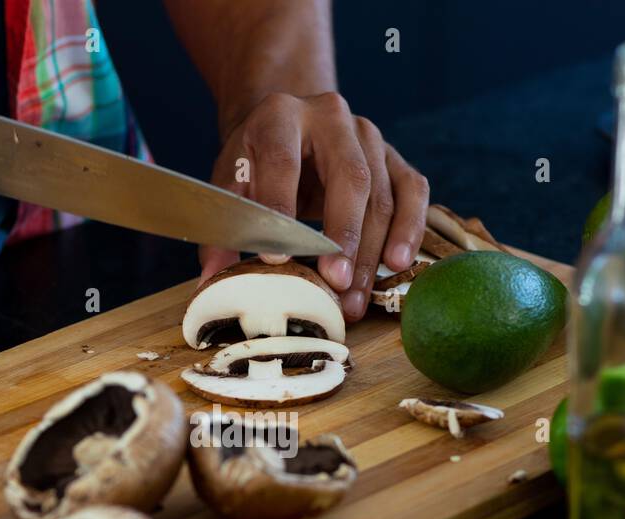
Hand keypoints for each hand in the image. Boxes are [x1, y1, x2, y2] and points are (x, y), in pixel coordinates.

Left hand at [200, 92, 429, 319]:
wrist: (290, 128)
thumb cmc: (257, 160)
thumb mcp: (230, 181)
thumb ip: (224, 226)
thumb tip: (211, 277)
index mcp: (281, 115)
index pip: (284, 161)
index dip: (281, 208)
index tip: (278, 258)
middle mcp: (332, 117)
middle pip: (349, 177)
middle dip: (344, 236)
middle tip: (335, 283)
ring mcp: (369, 136)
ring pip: (382, 193)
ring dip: (371, 251)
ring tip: (355, 298)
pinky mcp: (394, 157)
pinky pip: (413, 191)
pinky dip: (410, 228)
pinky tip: (397, 264)